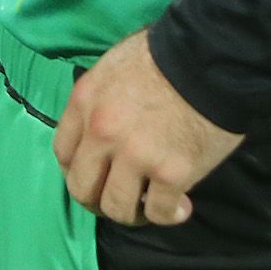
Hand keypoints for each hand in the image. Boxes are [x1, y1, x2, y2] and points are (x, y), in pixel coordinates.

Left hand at [52, 31, 243, 227]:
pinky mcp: (170, 173)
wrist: (208, 56)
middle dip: (99, 200)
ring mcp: (135, 154)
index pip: (63, 153)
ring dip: (134, 213)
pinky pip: (159, 213)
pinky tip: (180, 204)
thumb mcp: (113, 67)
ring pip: (117, 208)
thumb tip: (99, 127)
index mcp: (84, 101)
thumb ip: (100, 101)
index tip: (96, 175)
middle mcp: (102, 131)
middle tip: (121, 199)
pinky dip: (169, 214)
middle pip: (82, 188)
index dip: (77, 171)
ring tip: (151, 204)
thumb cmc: (163, 55)